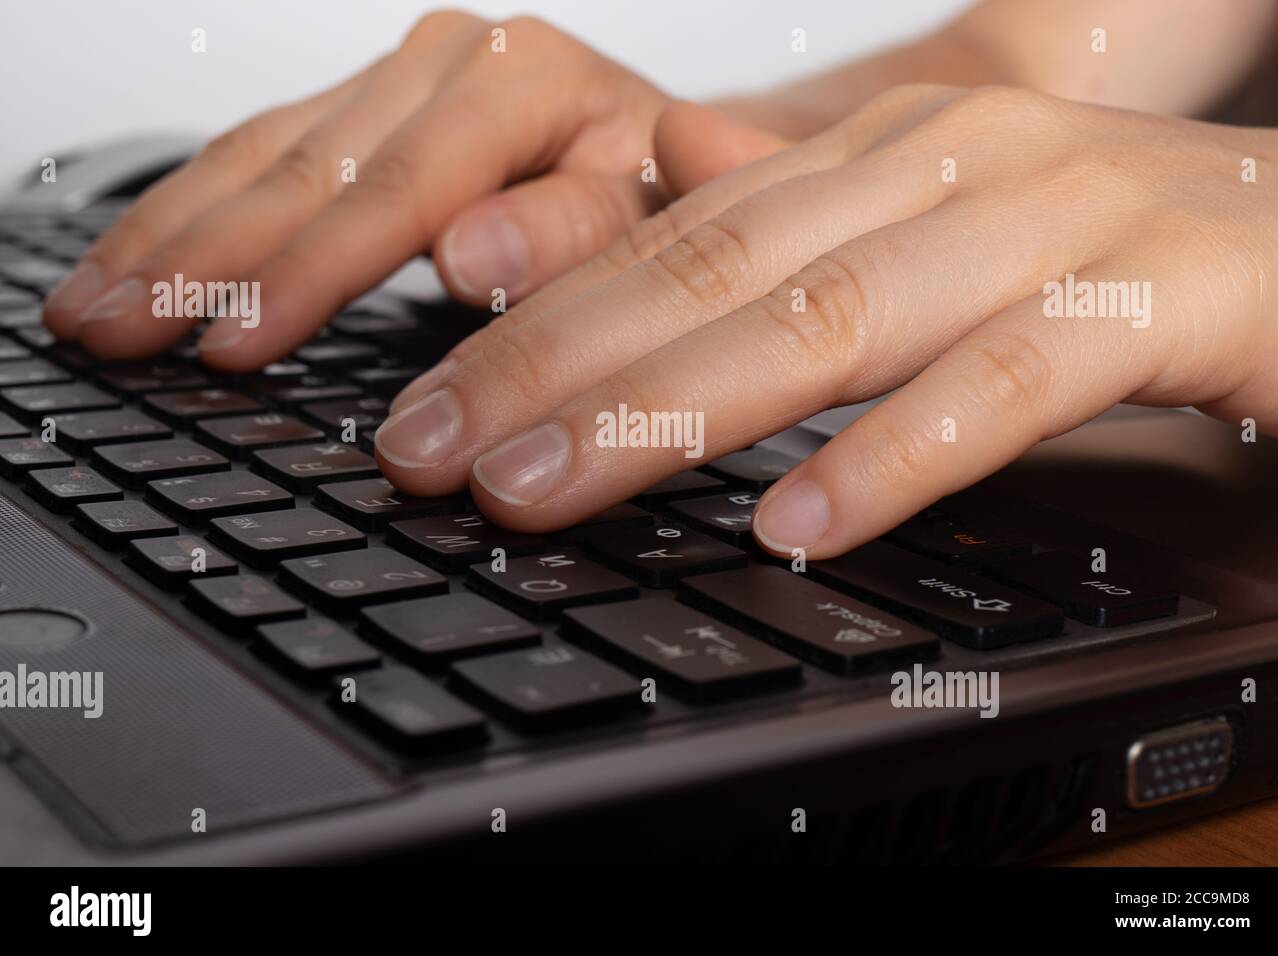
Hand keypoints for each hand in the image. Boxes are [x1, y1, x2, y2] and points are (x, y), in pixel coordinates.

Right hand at [42, 12, 778, 365]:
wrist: (681, 153)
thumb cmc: (671, 196)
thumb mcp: (659, 220)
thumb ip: (577, 234)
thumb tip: (466, 256)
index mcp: (521, 80)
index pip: (396, 188)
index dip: (310, 274)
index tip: (236, 345)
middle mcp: (447, 63)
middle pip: (302, 166)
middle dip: (198, 259)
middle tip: (112, 334)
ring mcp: (398, 81)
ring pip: (257, 155)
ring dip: (165, 237)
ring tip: (91, 308)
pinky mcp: (367, 109)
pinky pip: (259, 153)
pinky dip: (189, 212)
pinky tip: (138, 256)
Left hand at [373, 84, 1277, 557]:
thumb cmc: (1128, 241)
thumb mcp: (942, 218)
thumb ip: (809, 212)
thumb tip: (675, 176)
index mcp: (886, 153)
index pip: (675, 237)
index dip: (541, 324)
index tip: (433, 410)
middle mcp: (951, 167)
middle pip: (717, 274)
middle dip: (560, 370)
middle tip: (439, 458)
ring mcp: (1055, 220)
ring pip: (831, 318)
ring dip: (677, 413)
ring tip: (555, 492)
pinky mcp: (1165, 297)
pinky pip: (1008, 384)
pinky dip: (897, 459)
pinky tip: (800, 528)